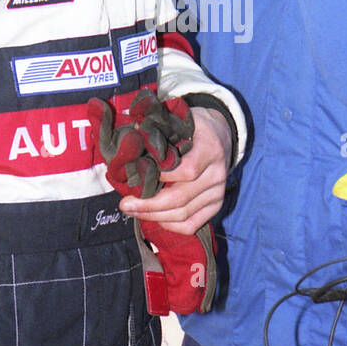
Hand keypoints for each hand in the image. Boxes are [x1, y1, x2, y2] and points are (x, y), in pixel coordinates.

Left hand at [121, 106, 230, 234]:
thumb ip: (159, 128)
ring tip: (134, 211)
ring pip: (183, 214)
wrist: (220, 135)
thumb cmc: (194, 128)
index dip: (160, 177)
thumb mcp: (181, 119)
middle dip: (149, 204)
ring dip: (154, 216)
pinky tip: (155, 218)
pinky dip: (171, 226)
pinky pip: (192, 224)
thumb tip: (132, 136)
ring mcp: (218, 192)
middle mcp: (217, 173)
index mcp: (210, 149)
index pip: (186, 171)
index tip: (136, 177)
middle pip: (181, 198)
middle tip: (125, 204)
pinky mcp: (216, 205)